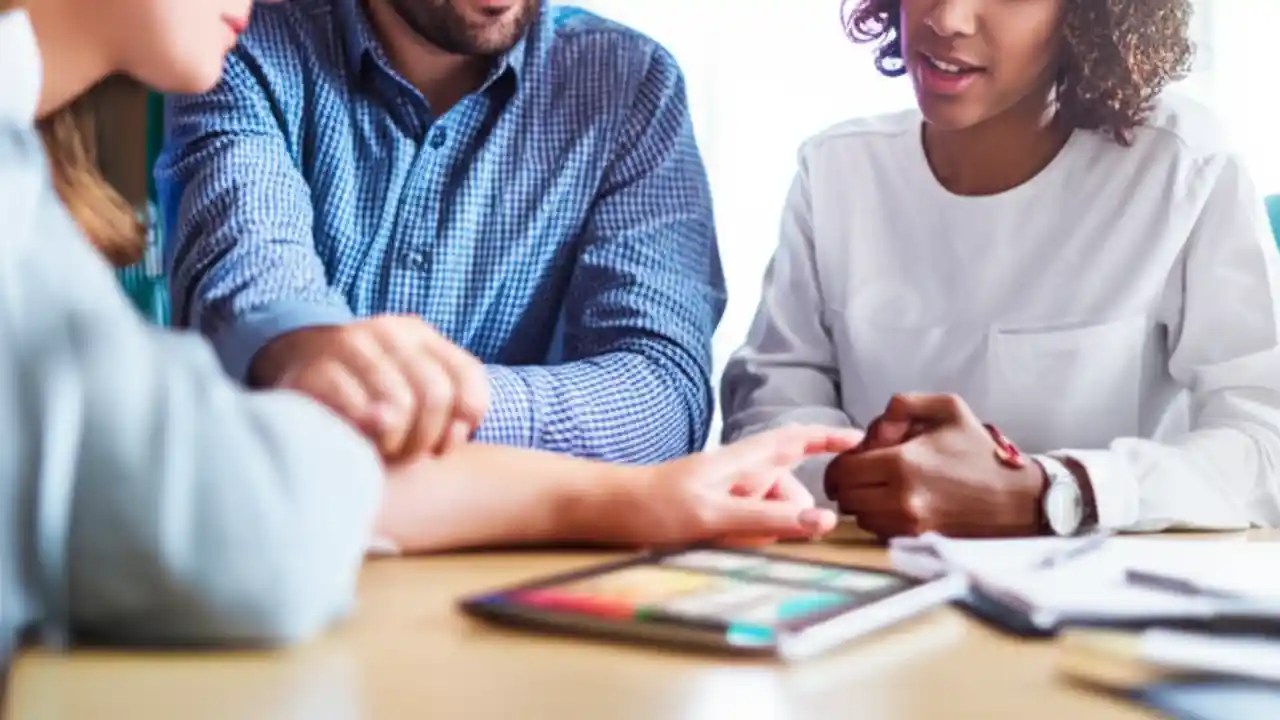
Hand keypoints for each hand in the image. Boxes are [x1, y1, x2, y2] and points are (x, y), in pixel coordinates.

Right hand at [253, 316, 488, 459]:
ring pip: (399, 406)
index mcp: (418, 334)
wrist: (290, 357)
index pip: (466, 377)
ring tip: (381, 452)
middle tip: (405, 456)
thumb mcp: (408, 383)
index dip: (463, 423)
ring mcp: (351, 345)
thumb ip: (445, 405)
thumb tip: (451, 439)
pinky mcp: (316, 371)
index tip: (442, 447)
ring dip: (395, 444)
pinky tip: (358, 444)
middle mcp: (388, 331)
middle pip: (435, 395)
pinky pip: (358, 411)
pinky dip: (365, 437)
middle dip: (424, 439)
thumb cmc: (363, 387)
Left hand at [617, 425, 864, 546]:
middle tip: (750, 537)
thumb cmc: (653, 506)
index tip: (862, 439)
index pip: (796, 440)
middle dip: (785, 517)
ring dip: (760, 531)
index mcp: (743, 460)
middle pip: (787, 491)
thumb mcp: (715, 517)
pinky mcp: (713, 507)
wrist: (604, 509)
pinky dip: (745, 535)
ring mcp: (726, 489)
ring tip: (722, 540)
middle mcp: (739, 471)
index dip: (829, 437)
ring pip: (767, 512)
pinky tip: (720, 544)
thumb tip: (823, 521)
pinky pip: (746, 522)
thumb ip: (769, 521)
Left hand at [826, 394, 1044, 539]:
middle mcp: (901, 499)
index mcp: (902, 463)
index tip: (851, 461)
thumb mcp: (947, 408)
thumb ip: (901, 406)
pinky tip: (899, 506)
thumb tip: (874, 432)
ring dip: (864, 503)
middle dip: (849, 485)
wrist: (1018, 499)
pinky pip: (880, 532)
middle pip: (846, 498)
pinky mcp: (918, 543)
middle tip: (864, 475)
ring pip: (861, 518)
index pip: (843, 471)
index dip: (840, 465)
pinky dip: (881, 520)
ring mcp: (909, 526)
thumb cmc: (980, 451)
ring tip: (885, 489)